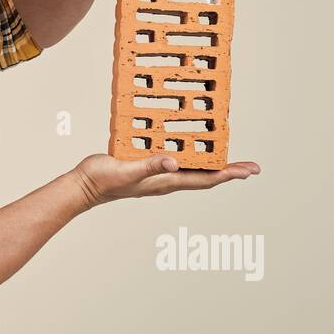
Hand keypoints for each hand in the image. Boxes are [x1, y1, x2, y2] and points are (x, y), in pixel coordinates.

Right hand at [72, 153, 260, 208]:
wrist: (83, 185)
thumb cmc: (102, 179)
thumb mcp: (127, 170)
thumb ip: (150, 166)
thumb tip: (173, 163)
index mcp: (166, 181)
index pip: (205, 179)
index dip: (229, 174)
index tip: (249, 170)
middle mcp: (166, 179)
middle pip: (205, 176)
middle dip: (228, 171)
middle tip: (250, 167)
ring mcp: (157, 175)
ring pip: (192, 170)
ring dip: (212, 165)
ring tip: (228, 158)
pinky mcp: (147, 166)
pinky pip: (175, 160)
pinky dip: (189, 155)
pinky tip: (189, 147)